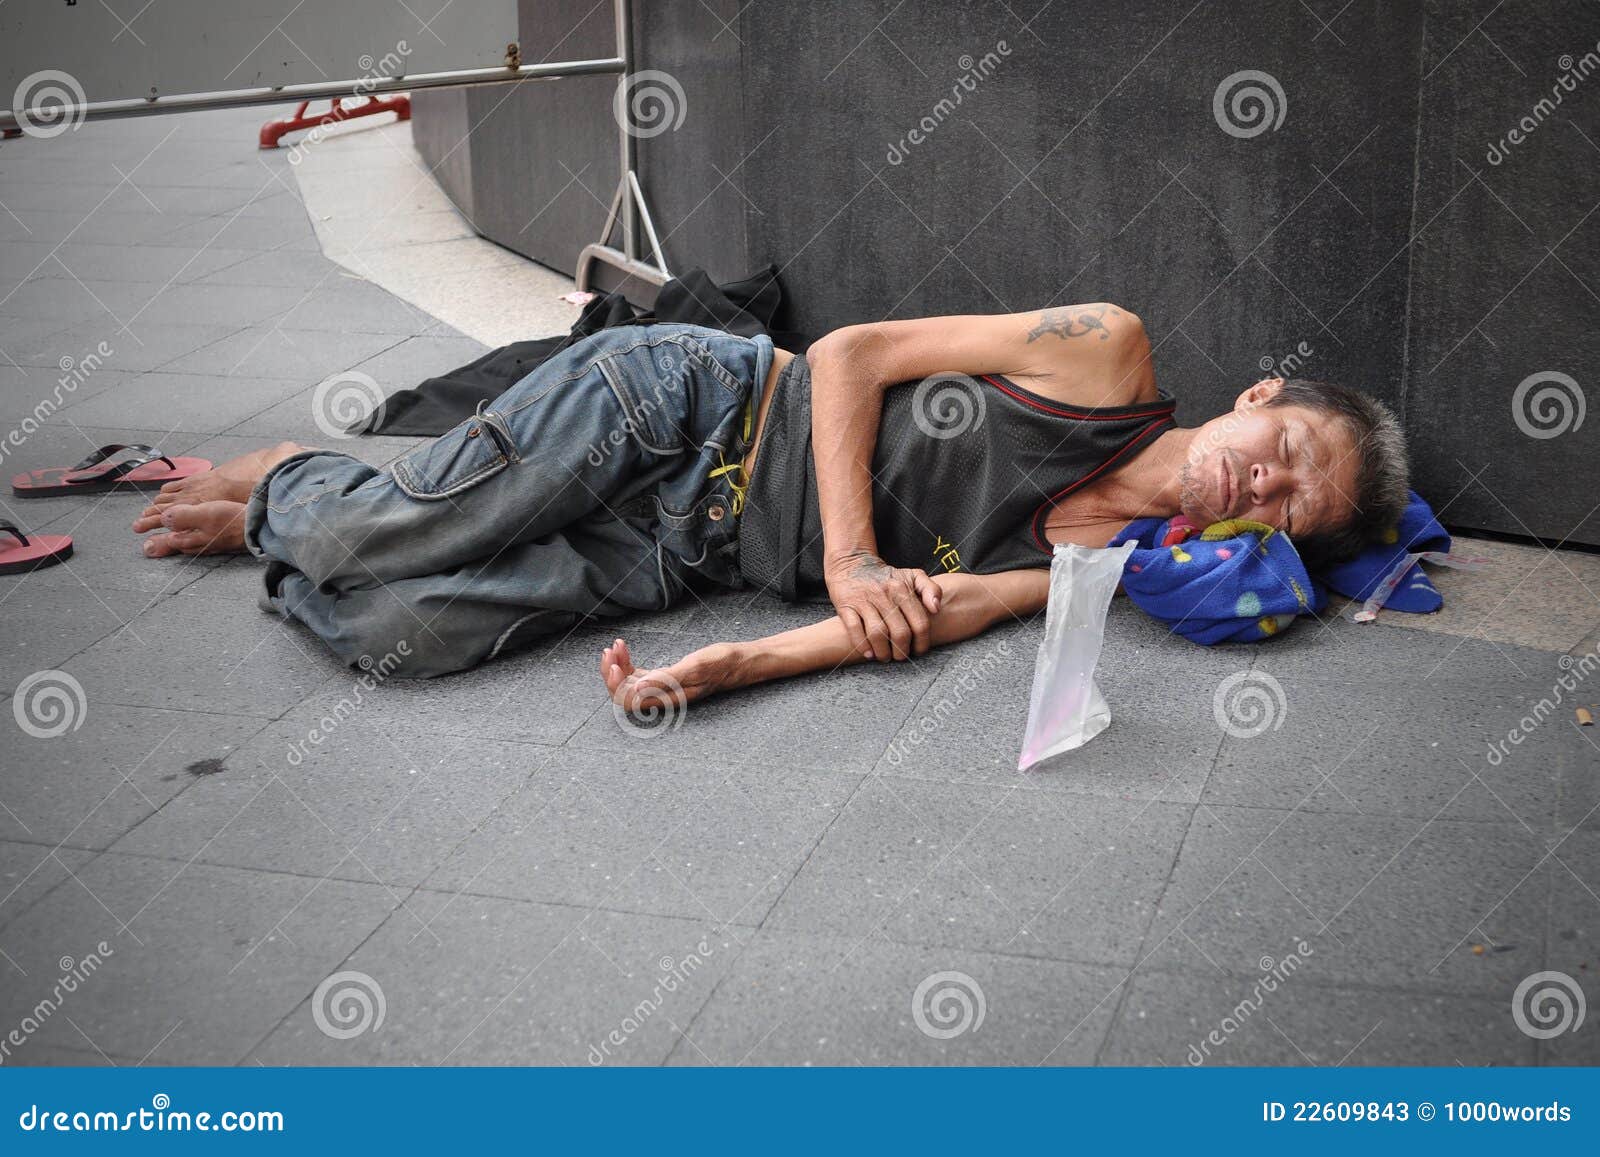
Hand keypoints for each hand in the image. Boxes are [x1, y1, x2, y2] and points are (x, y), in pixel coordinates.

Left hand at [600, 638, 737, 712]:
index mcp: (667, 698)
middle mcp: (661, 697)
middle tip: (610, 650)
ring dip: (617, 666)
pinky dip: (627, 662)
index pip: (629, 700)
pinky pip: (637, 675)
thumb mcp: (694, 667)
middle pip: (624, 693)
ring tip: (614, 646)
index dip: (616, 684)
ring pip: (628, 684)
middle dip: (612, 673)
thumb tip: (638, 688)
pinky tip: (624, 648)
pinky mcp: (663, 678)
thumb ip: (666, 679)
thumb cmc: (720, 664)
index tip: (615, 662)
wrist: (738, 662)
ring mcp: (661, 688)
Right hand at [824, 550, 941, 661]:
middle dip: (902, 652)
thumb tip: (936, 609)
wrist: (851, 563)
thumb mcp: (913, 575)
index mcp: (903, 590)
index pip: (920, 623)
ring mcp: (864, 601)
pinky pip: (854, 629)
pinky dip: (862, 644)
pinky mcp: (846, 606)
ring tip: (885, 657)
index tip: (918, 651)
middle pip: (900, 633)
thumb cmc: (886, 576)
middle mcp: (884, 595)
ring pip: (878, 633)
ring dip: (883, 652)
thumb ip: (931, 589)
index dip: (922, 643)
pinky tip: (868, 653)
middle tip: (900, 657)